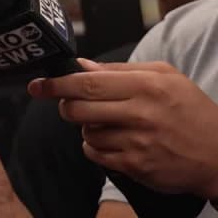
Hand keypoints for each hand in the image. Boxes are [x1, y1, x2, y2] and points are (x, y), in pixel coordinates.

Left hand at [29, 58, 217, 198]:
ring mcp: (138, 142)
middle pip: (79, 107)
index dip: (57, 84)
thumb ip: (120, 69)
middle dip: (66, 106)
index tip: (39, 85)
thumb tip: (81, 65)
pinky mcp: (136, 166)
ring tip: (110, 123)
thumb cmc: (190, 110)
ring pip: (87, 132)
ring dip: (88, 127)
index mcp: (146, 86)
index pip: (88, 83)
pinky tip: (114, 141)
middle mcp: (141, 114)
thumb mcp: (165, 77)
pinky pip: (96, 154)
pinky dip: (96, 147)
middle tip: (71, 104)